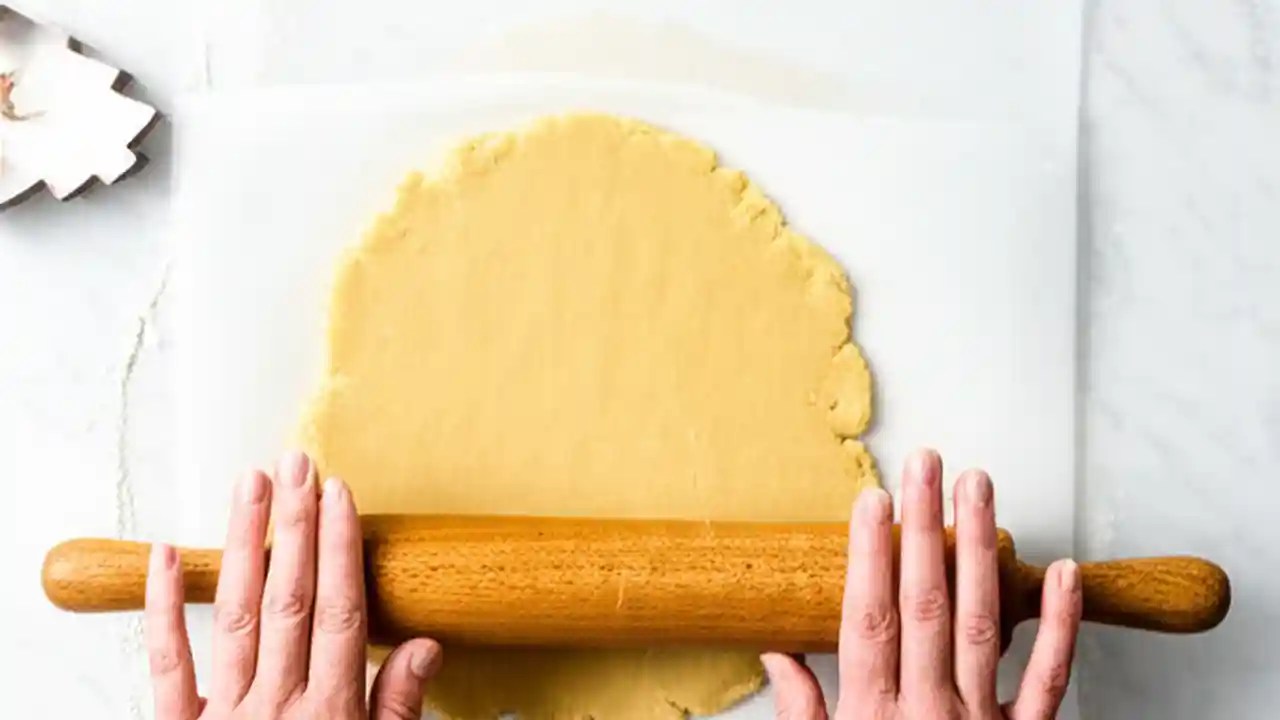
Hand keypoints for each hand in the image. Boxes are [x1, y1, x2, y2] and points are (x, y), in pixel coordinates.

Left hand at [144, 452, 441, 718]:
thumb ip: (398, 709)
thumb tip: (427, 647)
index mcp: (330, 714)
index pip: (341, 614)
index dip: (341, 550)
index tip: (341, 495)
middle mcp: (277, 705)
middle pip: (290, 600)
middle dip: (297, 527)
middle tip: (299, 464)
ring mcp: (224, 714)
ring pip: (236, 614)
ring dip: (244, 544)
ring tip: (251, 486)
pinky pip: (168, 664)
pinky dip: (163, 608)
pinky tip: (165, 556)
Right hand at [762, 449, 1081, 718]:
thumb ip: (802, 714)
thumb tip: (778, 654)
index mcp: (873, 717)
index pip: (870, 618)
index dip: (870, 555)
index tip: (872, 500)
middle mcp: (930, 712)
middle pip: (927, 604)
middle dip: (924, 528)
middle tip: (925, 465)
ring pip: (984, 623)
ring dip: (981, 550)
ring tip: (980, 488)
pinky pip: (1051, 680)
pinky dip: (1062, 625)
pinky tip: (1063, 572)